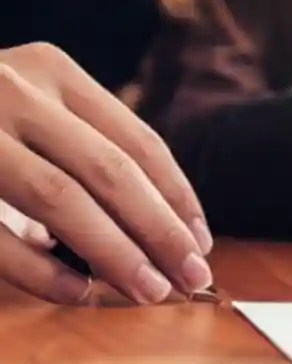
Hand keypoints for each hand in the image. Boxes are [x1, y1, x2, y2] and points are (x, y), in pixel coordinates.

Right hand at [0, 43, 211, 303]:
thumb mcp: (28, 105)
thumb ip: (83, 146)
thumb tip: (166, 227)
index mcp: (51, 70)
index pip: (138, 142)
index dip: (177, 199)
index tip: (201, 243)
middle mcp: (11, 89)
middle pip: (111, 172)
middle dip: (158, 232)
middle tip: (189, 277)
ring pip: (61, 199)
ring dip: (113, 253)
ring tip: (147, 292)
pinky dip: (41, 270)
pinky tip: (75, 293)